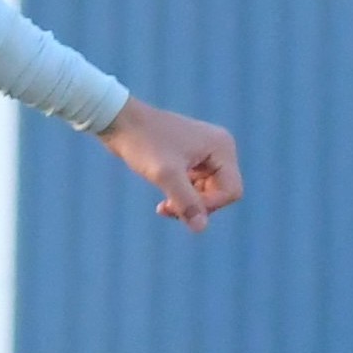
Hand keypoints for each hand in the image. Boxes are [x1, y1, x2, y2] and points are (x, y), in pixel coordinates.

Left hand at [100, 94, 242, 232]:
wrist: (120, 123)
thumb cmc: (143, 143)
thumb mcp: (165, 174)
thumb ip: (185, 202)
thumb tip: (201, 229)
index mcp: (222, 148)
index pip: (231, 191)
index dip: (209, 206)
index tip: (178, 208)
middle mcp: (219, 149)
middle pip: (221, 194)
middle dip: (197, 206)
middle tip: (167, 209)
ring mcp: (205, 155)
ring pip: (207, 194)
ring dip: (187, 205)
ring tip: (163, 207)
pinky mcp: (191, 160)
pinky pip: (195, 189)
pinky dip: (181, 199)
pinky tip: (163, 203)